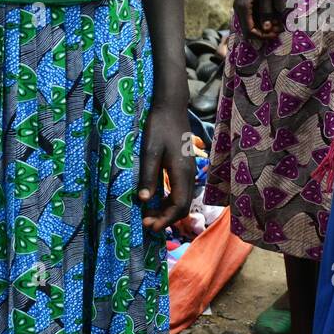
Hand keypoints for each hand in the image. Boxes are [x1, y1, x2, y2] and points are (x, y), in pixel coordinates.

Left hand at [138, 101, 194, 232]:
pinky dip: (170, 200)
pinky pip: (181, 190)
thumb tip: (144, 201)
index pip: (179, 205)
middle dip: (166, 218)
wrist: (171, 107)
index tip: (149, 226)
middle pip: (183, 206)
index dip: (165, 219)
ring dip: (168, 210)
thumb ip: (148, 176)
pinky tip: (157, 199)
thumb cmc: (159, 127)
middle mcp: (190, 174)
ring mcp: (189, 170)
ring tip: (150, 214)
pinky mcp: (185, 166)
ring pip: (183, 199)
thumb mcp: (150, 151)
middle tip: (146, 223)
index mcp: (182, 173)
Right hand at [235, 0, 279, 37]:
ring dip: (265, 27)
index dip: (262, 36)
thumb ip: (266, 11)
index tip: (275, 33)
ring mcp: (243, 6)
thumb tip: (266, 29)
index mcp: (242, 7)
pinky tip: (275, 17)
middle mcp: (240, 9)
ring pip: (252, 24)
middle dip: (264, 33)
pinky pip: (254, 16)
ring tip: (279, 24)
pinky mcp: (247, 2)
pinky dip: (264, 20)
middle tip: (279, 29)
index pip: (249, 31)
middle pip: (250, 30)